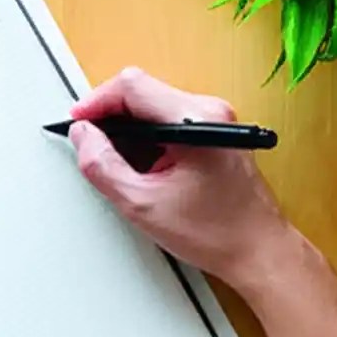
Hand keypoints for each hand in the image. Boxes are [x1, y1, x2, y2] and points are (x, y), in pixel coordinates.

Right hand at [68, 68, 298, 291]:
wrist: (259, 250)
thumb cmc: (217, 233)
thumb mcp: (143, 204)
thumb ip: (103, 166)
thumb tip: (83, 136)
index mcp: (195, 120)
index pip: (132, 86)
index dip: (95, 102)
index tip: (78, 122)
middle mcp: (209, 111)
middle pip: (142, 91)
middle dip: (109, 116)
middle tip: (91, 146)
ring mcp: (215, 120)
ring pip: (153, 105)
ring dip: (128, 129)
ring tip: (118, 164)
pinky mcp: (214, 132)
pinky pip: (169, 120)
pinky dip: (147, 138)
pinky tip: (143, 168)